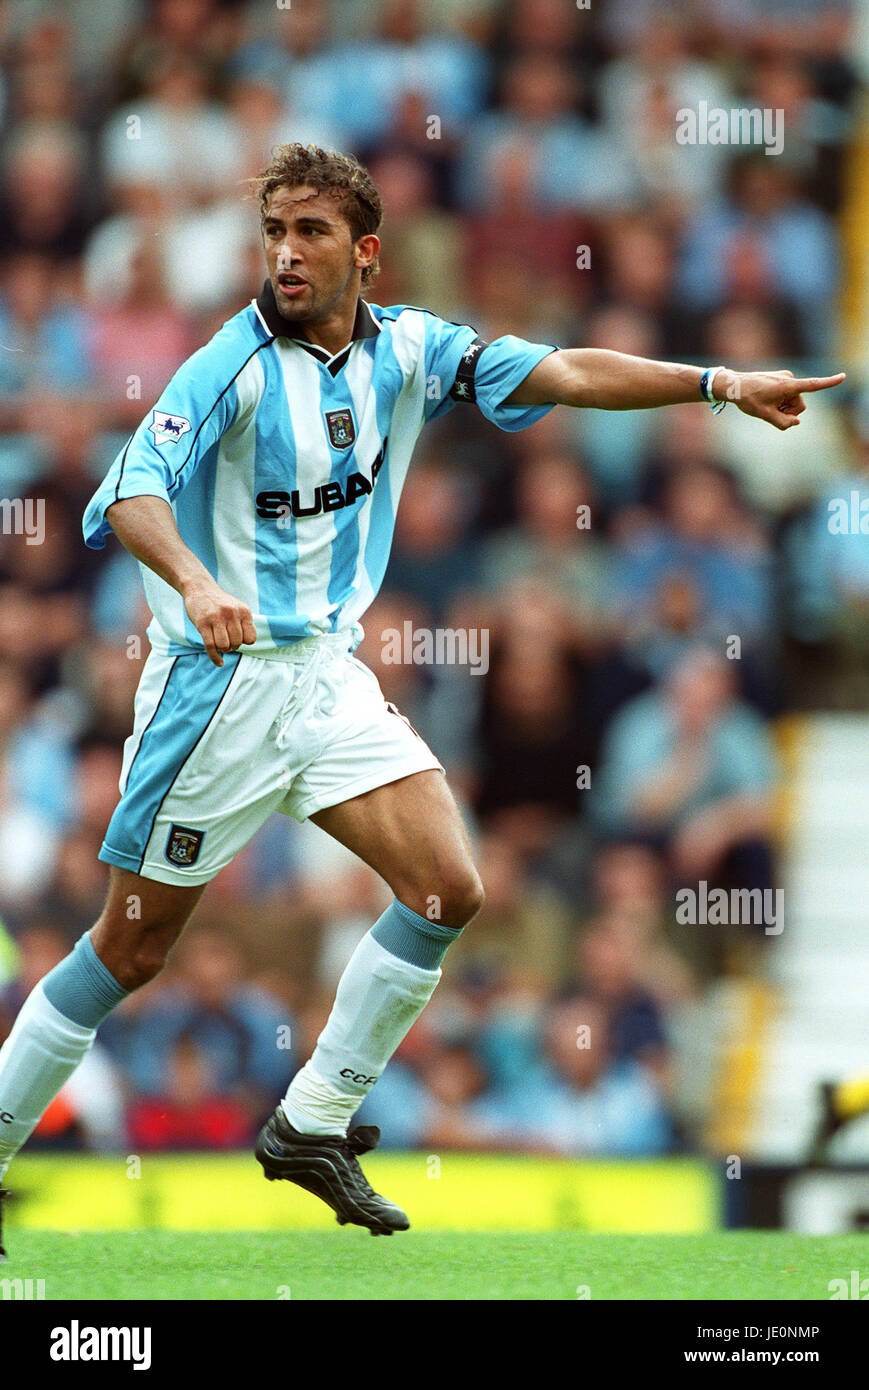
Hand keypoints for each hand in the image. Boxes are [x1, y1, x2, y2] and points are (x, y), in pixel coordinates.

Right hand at [182, 579, 256, 665]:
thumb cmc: (220, 603)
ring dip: (223, 649)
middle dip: (233, 646)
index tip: (238, 639)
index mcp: (243, 611)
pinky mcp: (202, 623)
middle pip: (237, 643)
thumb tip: (248, 643)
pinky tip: (219, 662)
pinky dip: (215, 658)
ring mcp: (216, 618)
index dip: (244, 642)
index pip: (250, 638)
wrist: (200, 588)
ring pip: (224, 646)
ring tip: (220, 643)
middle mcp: (231, 614)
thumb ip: (243, 623)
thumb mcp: (237, 608)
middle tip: (227, 640)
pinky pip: (211, 646)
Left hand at [716, 367, 844, 430]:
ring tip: (767, 405)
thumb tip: (796, 423)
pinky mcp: (782, 378)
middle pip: (800, 404)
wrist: (734, 385)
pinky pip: (788, 395)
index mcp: (787, 386)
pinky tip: (767, 400)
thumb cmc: (748, 399)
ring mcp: (786, 378)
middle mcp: (789, 379)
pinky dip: (781, 400)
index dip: (829, 382)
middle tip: (772, 412)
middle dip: (789, 411)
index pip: (812, 385)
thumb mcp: (765, 415)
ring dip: (784, 407)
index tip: (843, 376)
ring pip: (794, 400)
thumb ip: (783, 422)